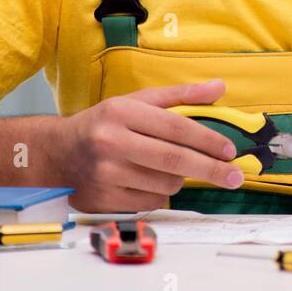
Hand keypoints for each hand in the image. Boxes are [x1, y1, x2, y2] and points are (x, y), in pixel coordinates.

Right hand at [53, 79, 244, 212]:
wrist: (56, 153)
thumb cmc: (104, 124)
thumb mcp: (138, 100)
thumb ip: (180, 95)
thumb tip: (219, 87)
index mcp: (122, 112)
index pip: (175, 127)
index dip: (207, 139)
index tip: (229, 150)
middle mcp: (111, 142)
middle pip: (173, 160)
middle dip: (210, 169)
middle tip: (235, 176)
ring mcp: (105, 174)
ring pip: (164, 184)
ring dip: (180, 179)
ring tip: (173, 169)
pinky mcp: (102, 200)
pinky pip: (149, 202)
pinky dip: (160, 194)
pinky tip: (150, 182)